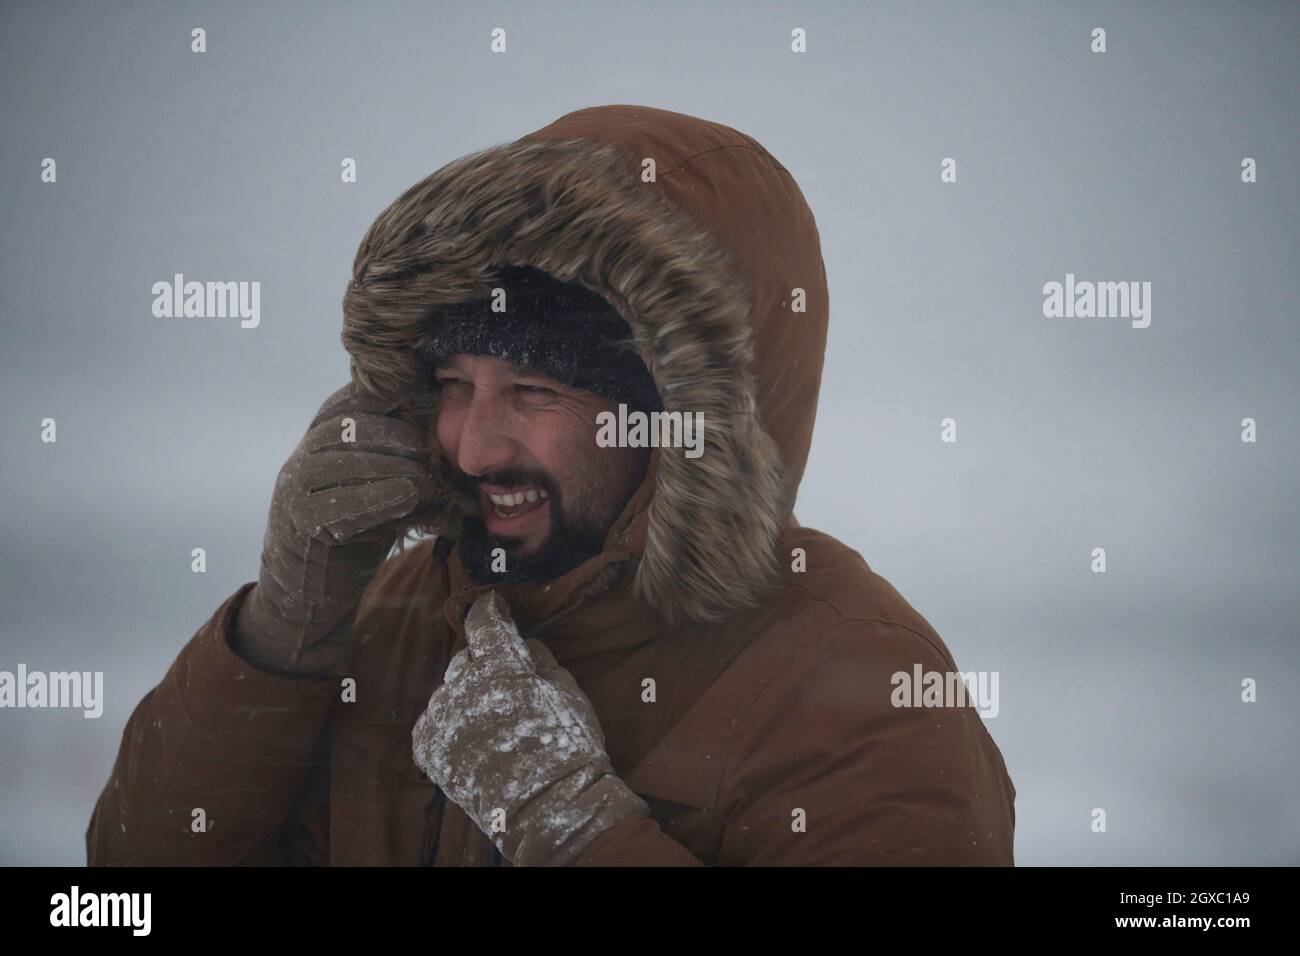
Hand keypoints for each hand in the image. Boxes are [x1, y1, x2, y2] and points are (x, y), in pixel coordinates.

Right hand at [233, 381, 442, 676]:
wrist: (309, 594)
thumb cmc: (355, 536)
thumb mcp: (382, 489)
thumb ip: (402, 462)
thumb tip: (454, 440)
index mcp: (322, 439)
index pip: (352, 400)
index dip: (388, 392)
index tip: (427, 392)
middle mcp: (303, 455)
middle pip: (349, 425)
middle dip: (397, 434)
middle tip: (432, 450)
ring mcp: (295, 488)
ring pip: (343, 459)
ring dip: (392, 465)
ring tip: (427, 477)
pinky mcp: (300, 523)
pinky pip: (338, 503)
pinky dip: (377, 497)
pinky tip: (408, 497)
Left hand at [411, 592, 648, 865]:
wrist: (548, 806)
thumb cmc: (569, 747)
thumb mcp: (570, 692)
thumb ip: (542, 662)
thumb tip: (525, 646)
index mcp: (501, 665)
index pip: (485, 622)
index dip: (489, 609)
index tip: (493, 605)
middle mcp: (465, 684)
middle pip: (465, 660)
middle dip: (483, 665)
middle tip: (505, 686)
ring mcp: (444, 717)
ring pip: (447, 691)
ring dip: (465, 697)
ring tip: (489, 722)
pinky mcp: (431, 748)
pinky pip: (429, 724)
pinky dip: (445, 724)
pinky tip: (462, 735)